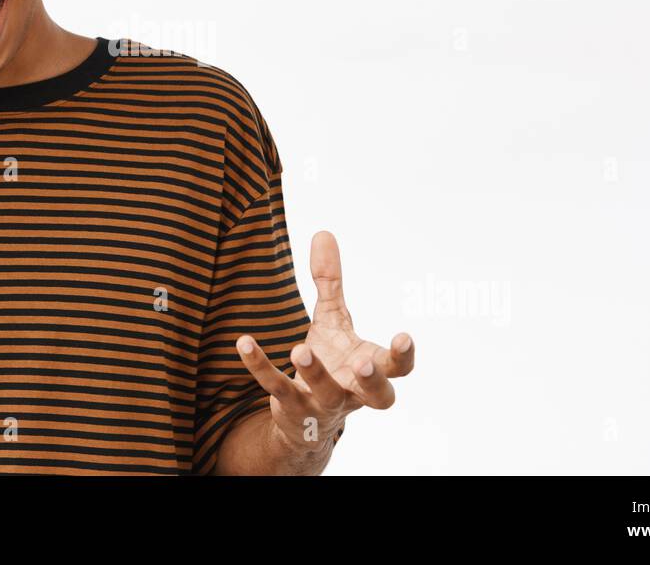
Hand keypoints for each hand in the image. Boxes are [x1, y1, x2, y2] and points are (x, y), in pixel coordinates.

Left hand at [234, 230, 414, 454]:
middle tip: (362, 364)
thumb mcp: (331, 320)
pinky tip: (244, 342)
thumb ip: (330, 281)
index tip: (404, 337)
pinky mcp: (292, 408)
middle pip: (379, 397)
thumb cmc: (330, 362)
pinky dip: (260, 366)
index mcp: (371, 368)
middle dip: (372, 381)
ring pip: (326, 395)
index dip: (404, 356)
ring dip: (314, 373)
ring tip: (299, 350)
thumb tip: (323, 232)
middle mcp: (354, 392)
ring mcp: (324, 405)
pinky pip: (277, 388)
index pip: (398, 369)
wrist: (306, 418)